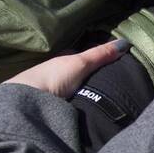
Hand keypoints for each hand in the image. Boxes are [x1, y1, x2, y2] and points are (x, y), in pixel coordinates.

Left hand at [3, 38, 130, 98]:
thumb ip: (100, 55)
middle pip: (79, 74)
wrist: (28, 101)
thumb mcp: (81, 63)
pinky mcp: (51, 106)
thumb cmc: (54, 77)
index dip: (96, 59)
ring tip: (104, 101)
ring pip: (74, 88)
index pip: (82, 57)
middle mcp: (58, 73)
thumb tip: (125, 42)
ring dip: (85, 92)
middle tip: (113, 86)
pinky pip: (70, 102)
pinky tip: (87, 110)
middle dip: (92, 77)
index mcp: (63, 61)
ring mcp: (53, 90)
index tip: (113, 66)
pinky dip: (78, 103)